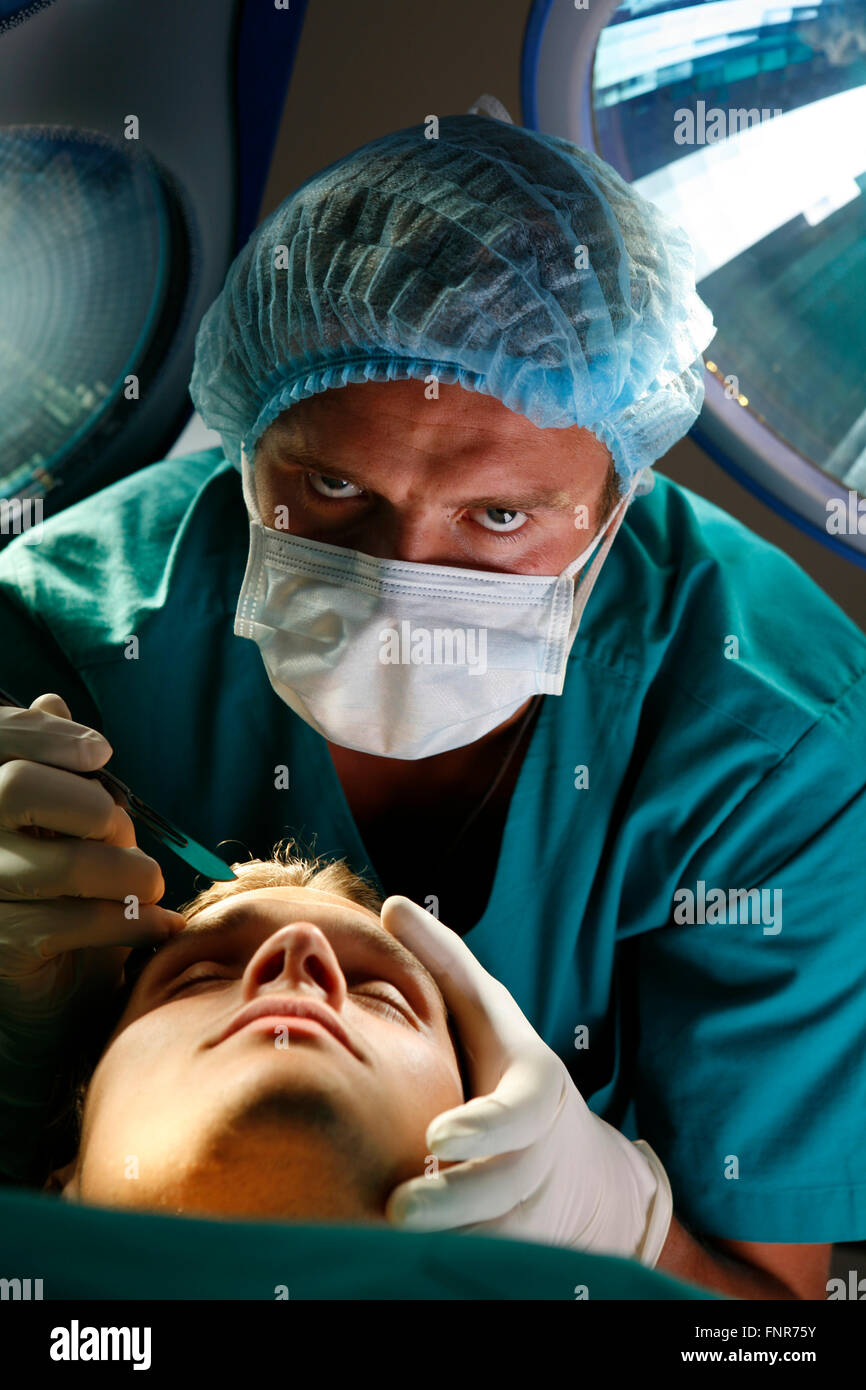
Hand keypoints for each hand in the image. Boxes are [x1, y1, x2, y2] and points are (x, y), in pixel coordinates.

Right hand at [0, 692, 184, 1044]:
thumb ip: (56, 768)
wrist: (52, 998)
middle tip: (126, 835)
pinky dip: (133, 922)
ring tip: (154, 886)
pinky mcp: (2, 945)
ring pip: (61, 861)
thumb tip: (51, 697)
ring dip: (127, 871)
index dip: (48, 735)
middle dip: (92, 805)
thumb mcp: (65, 825)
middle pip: (16, 788)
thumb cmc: (62, 894)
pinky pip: (76, 920)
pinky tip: (160, 927)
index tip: (102, 753)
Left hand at [380, 895, 672, 1263]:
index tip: (438, 1137)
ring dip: (452, 1240)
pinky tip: (402, 1271)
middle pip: (506, 1183)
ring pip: (500, 1233)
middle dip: (455, 1199)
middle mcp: (544, 1150)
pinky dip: (457, 1267)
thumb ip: (444, 961)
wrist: (577, 1163)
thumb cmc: (508, 1066)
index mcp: (537, 1086)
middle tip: (400, 1208)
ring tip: (391, 1240)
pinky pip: (495, 1265)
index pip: (520, 1112)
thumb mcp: (488, 1011)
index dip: (485, 1127)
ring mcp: (541, 1207)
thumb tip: (393, 905)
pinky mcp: (531, 1252)